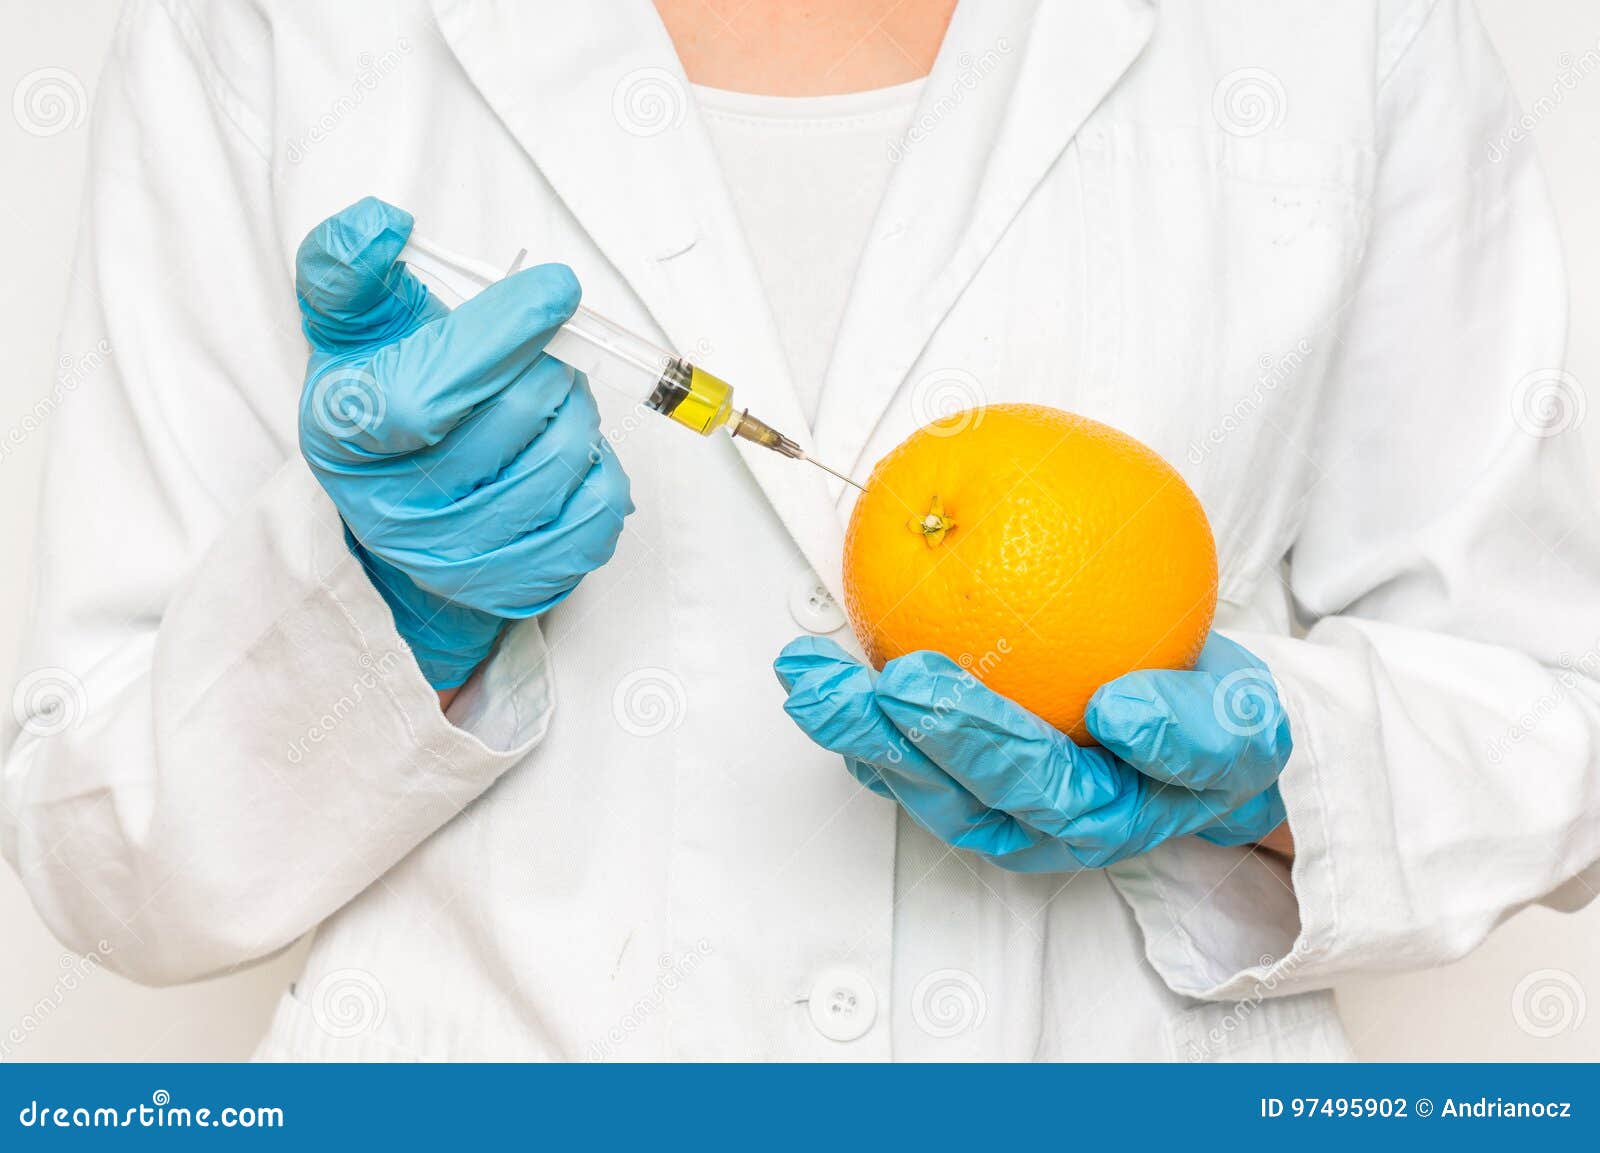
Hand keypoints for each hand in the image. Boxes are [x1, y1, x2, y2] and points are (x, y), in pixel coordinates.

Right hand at [296, 198, 632, 686]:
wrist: (406, 508)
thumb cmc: (388, 399)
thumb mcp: (352, 331)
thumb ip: (350, 268)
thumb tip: (380, 226)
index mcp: (345, 435)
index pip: (426, 394)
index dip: (500, 334)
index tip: (555, 290)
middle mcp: (393, 511)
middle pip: (513, 417)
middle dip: (549, 363)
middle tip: (545, 351)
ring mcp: (458, 558)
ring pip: (564, 458)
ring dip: (577, 410)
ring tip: (552, 400)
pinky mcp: (522, 583)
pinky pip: (600, 509)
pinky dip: (600, 465)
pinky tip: (566, 453)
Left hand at [773, 633, 1290, 870]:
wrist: (1206, 734)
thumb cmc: (1218, 729)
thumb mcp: (1244, 732)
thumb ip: (1198, 734)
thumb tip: (1122, 713)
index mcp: (1100, 817)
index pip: (1028, 782)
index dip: (968, 737)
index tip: (918, 680)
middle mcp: (1035, 824)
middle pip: (949, 790)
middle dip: (884, 737)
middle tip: (834, 680)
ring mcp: (995, 803)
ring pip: (914, 780)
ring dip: (854, 731)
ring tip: (807, 677)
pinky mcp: (966, 775)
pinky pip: (905, 755)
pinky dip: (862, 718)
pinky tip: (829, 670)